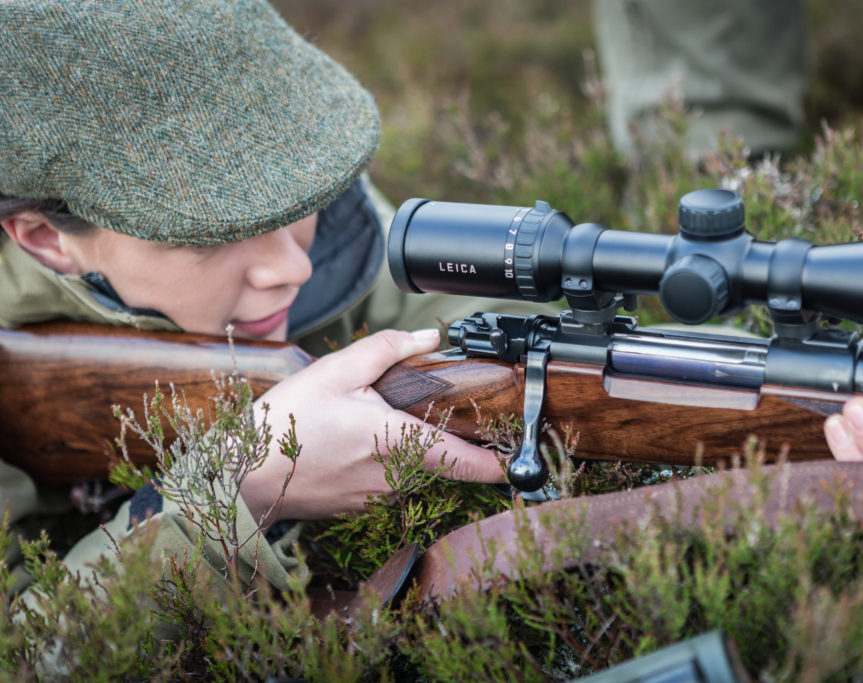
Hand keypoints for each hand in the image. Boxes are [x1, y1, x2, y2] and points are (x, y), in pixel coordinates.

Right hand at [240, 328, 504, 520]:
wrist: (240, 476)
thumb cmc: (284, 424)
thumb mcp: (335, 371)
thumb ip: (387, 350)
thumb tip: (429, 339)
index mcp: (394, 441)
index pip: (461, 460)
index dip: (494, 465)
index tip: (516, 465)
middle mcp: (392, 477)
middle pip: (438, 461)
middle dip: (441, 439)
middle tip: (419, 412)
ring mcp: (374, 498)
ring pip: (411, 472)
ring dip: (406, 450)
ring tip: (368, 425)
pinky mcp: (357, 507)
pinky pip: (386, 484)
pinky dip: (381, 464)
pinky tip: (350, 445)